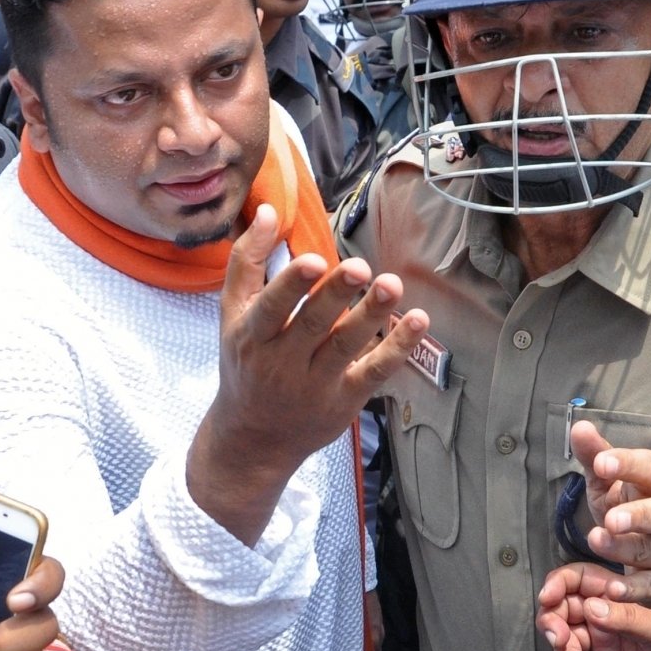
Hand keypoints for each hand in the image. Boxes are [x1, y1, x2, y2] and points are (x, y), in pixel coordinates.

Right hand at [188, 204, 426, 540]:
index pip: (271, 309)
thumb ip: (246, 262)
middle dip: (337, 296)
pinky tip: (419, 321)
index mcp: (252, 337)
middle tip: (362, 267)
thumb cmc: (245, 363)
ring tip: (392, 284)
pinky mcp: (345, 400)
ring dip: (372, 316)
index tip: (315, 262)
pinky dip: (398, 348)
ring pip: (346, 348)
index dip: (292, 286)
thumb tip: (267, 210)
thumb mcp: (231, 316)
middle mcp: (282, 363)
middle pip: (313, 326)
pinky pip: (374, 372)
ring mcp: (315, 384)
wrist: (254, 439)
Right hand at [537, 567, 650, 650]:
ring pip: (567, 636)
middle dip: (554, 621)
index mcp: (619, 591)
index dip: (558, 585)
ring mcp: (605, 637)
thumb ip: (628, 618)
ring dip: (562, 648)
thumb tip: (592, 607)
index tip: (548, 599)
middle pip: (564, 608)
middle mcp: (607, 610)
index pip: (578, 579)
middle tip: (560, 639)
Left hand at [573, 422, 650, 608]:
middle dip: (638, 514)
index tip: (602, 462)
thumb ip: (597, 457)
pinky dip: (631, 590)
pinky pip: (649, 588)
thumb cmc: (637, 510)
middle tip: (611, 517)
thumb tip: (578, 426)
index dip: (628, 465)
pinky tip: (610, 589)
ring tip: (596, 539)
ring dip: (623, 547)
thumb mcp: (614, 484)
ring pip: (650, 550)